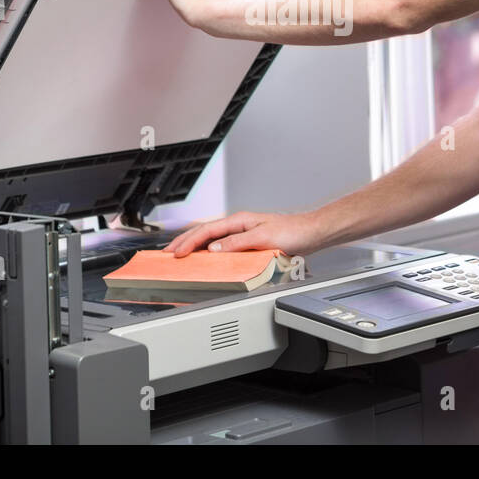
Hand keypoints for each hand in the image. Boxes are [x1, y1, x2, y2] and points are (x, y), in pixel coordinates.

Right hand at [162, 210, 325, 257]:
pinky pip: (222, 246)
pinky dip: (209, 251)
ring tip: (180, 254)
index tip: (176, 253)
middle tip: (168, 254)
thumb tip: (214, 249)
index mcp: (239, 221)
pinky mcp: (248, 242)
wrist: (310, 233)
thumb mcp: (263, 238)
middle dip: (184, 242)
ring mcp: (243, 233)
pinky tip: (206, 257)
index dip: (189, 242)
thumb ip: (237, 243)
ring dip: (194, 246)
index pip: (207, 231)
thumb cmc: (292, 232)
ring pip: (211, 239)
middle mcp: (239, 225)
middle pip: (205, 233)